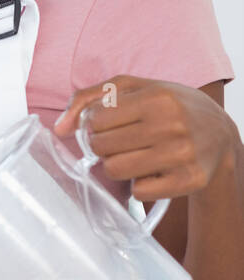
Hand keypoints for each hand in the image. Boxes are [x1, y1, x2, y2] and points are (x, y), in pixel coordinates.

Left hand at [53, 75, 235, 201]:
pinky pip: (139, 192)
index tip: (109, 125)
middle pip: (102, 147)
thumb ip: (89, 99)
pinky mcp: (188, 181)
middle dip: (104, 146)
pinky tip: (152, 171)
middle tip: (123, 142)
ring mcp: (181, 155)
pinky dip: (139, 184)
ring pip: (116, 170)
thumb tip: (59, 128)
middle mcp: (171, 125)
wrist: (220, 133)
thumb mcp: (133, 88)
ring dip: (118, 165)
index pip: (96, 119)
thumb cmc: (170, 107)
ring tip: (134, 155)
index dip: (95, 125)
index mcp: (156, 97)